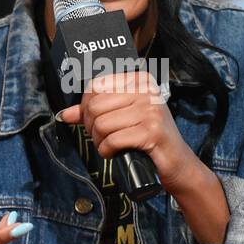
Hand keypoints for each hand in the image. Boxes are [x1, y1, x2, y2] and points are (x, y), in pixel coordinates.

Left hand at [55, 71, 197, 194]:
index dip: (86, 107)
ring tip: (110, 146)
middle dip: (91, 127)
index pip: (96, 86)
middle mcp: (147, 91)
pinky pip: (112, 140)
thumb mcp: (124, 118)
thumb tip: (66, 113)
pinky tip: (116, 153)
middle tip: (102, 137)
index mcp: (140, 81)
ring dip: (99, 142)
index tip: (93, 121)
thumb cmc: (150, 138)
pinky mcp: (151, 132)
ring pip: (101, 124)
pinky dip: (107, 151)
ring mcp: (151, 110)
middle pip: (95, 106)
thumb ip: (95, 112)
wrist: (178, 163)